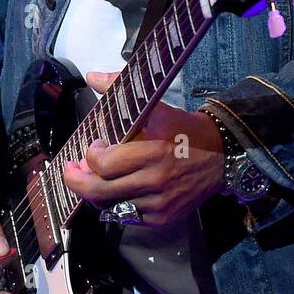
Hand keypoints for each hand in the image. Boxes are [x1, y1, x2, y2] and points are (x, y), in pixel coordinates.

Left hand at [64, 71, 225, 227]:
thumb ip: (121, 89)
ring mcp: (159, 203)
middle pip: (99, 191)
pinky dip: (115, 206)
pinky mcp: (163, 217)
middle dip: (76, 180)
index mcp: (155, 150)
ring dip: (95, 193)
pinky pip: (126, 217)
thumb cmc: (185, 131)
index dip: (91, 156)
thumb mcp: (157, 107)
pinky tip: (115, 192)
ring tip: (93, 178)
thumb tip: (93, 76)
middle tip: (71, 170)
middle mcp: (156, 180)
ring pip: (109, 207)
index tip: (94, 146)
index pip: (105, 164)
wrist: (222, 156)